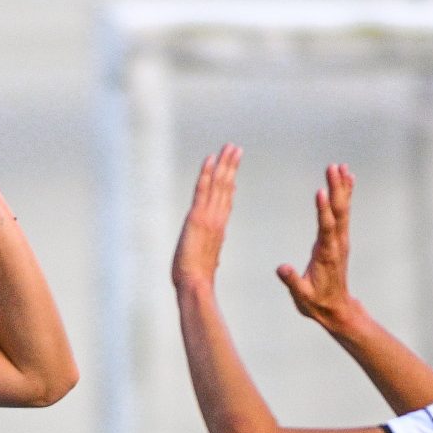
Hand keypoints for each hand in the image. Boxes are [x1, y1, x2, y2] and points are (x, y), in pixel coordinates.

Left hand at [172, 145, 241, 293]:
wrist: (195, 284)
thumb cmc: (197, 282)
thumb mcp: (206, 265)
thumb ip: (210, 258)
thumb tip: (214, 260)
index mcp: (218, 231)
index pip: (225, 204)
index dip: (229, 187)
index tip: (232, 174)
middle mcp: (217, 220)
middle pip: (226, 188)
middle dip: (231, 167)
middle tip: (237, 150)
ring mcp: (209, 217)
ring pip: (219, 184)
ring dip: (224, 163)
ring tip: (230, 147)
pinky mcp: (198, 216)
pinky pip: (203, 189)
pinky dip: (207, 172)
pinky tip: (211, 158)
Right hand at [277, 163, 363, 335]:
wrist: (336, 309)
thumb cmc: (316, 303)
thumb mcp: (301, 296)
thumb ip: (292, 281)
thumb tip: (281, 268)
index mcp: (327, 254)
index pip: (326, 228)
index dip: (324, 210)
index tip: (321, 190)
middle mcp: (337, 243)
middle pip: (338, 212)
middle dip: (336, 188)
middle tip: (333, 167)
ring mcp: (340, 240)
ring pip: (343, 209)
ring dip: (342, 187)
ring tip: (341, 167)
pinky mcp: (340, 239)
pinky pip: (344, 213)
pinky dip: (345, 196)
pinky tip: (346, 181)